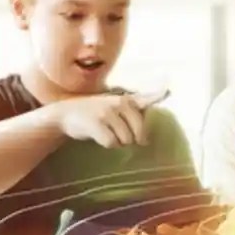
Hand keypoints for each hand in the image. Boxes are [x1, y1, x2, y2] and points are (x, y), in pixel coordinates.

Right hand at [52, 89, 168, 147]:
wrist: (65, 114)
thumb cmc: (96, 113)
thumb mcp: (116, 106)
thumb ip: (138, 106)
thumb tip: (165, 94)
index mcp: (127, 100)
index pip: (147, 98)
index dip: (158, 94)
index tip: (168, 90)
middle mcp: (119, 103)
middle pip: (139, 133)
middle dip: (131, 139)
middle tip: (117, 133)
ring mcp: (107, 112)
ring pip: (125, 140)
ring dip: (117, 142)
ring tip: (105, 131)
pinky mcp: (96, 123)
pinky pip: (111, 143)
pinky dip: (107, 144)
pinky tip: (98, 135)